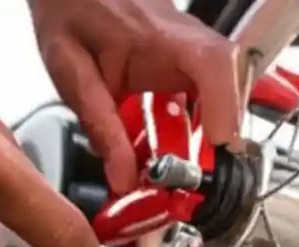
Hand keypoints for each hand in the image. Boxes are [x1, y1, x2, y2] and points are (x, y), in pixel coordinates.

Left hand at [27, 0, 244, 194]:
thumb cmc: (67, 13)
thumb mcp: (71, 72)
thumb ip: (100, 126)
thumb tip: (124, 179)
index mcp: (154, 35)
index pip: (211, 62)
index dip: (225, 104)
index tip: (221, 143)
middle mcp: (183, 35)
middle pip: (232, 77)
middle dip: (225, 126)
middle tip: (206, 168)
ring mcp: (190, 42)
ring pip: (227, 83)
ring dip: (217, 125)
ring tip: (196, 161)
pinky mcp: (187, 53)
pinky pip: (210, 87)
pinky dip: (204, 118)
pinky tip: (183, 140)